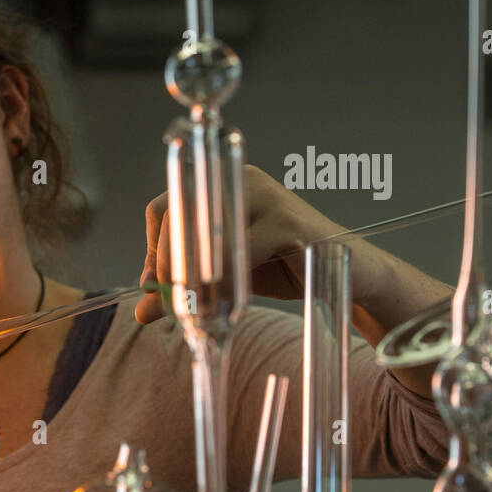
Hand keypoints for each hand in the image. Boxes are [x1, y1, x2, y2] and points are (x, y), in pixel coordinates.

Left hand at [135, 164, 343, 324]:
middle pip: (177, 217)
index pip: (163, 208)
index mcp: (221, 185)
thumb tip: (141, 310)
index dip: (151, 250)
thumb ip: (184, 284)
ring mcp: (266, 198)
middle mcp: (241, 181)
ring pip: (204, 236)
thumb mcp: (223, 274)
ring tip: (194, 308)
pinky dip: (225, 283)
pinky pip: (240, 253)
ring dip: (191, 278)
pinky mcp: (288, 223)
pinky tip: (227, 304)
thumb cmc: (283, 266)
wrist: (349, 272)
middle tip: (169, 302)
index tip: (154, 286)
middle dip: (165, 265)